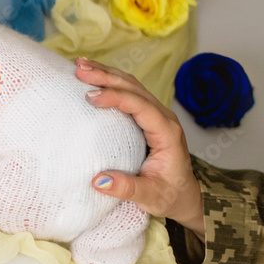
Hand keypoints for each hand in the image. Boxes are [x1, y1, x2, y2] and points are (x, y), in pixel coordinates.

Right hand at [74, 57, 204, 241]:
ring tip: (80, 65)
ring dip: (106, 73)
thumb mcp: (151, 197)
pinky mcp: (147, 116)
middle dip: (106, 76)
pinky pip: (129, 91)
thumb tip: (98, 181)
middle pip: (134, 88)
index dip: (116, 97)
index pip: (140, 106)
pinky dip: (110, 80)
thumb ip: (127, 189)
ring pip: (131, 85)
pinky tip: (94, 74)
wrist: (184, 196)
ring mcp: (156, 114)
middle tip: (79, 70)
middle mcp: (163, 117)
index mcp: (167, 133)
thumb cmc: (169, 196)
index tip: (91, 97)